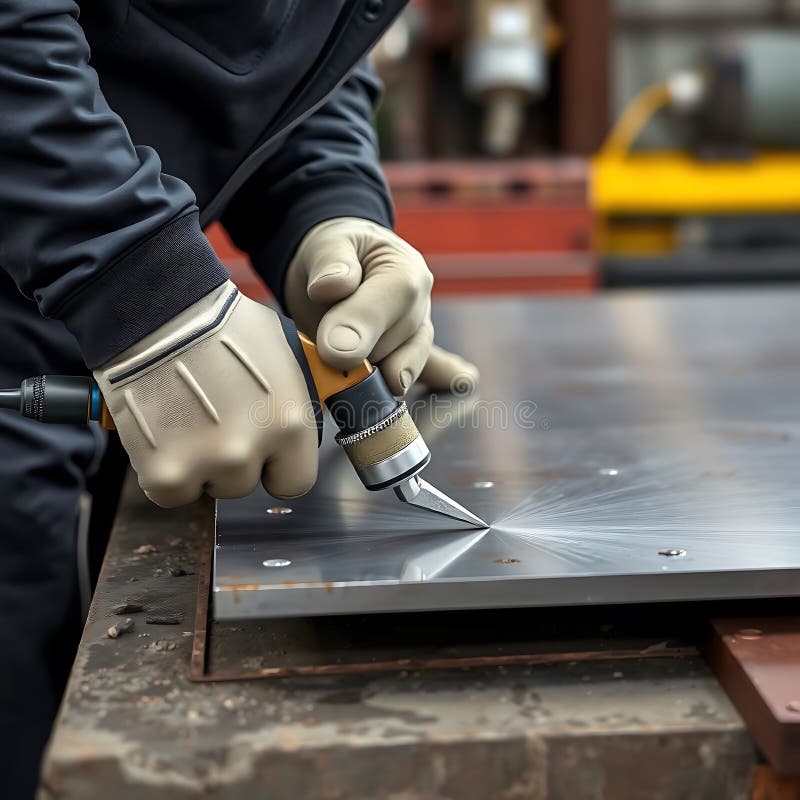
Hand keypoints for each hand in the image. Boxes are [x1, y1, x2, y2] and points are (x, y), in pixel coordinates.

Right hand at [94, 281, 317, 506]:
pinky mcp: (162, 473)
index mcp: (289, 424)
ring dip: (198, 466)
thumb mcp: (283, 355)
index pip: (295, 480)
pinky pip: (169, 493)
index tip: (263, 454)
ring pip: (208, 488)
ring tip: (186, 420)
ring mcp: (206, 464)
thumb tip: (317, 412)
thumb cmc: (221, 323)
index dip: (277, 467)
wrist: (155, 312)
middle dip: (232, 461)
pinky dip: (163, 473)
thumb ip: (295, 398)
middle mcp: (250, 451)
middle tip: (213, 421)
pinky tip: (162, 434)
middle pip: (245, 483)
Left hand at [284, 218, 478, 394]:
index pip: (393, 306)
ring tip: (327, 358)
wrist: (337, 269)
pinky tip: (347, 397)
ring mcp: (412, 344)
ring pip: (387, 376)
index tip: (330, 351)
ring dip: (353, 375)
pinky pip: (385, 392)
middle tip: (318, 349)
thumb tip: (332, 289)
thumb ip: (332, 265)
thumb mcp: (329, 244)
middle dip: (349, 354)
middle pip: (388, 349)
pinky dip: (362, 397)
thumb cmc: (335, 252)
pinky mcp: (398, 369)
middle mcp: (419, 312)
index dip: (360, 328)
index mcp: (408, 273)